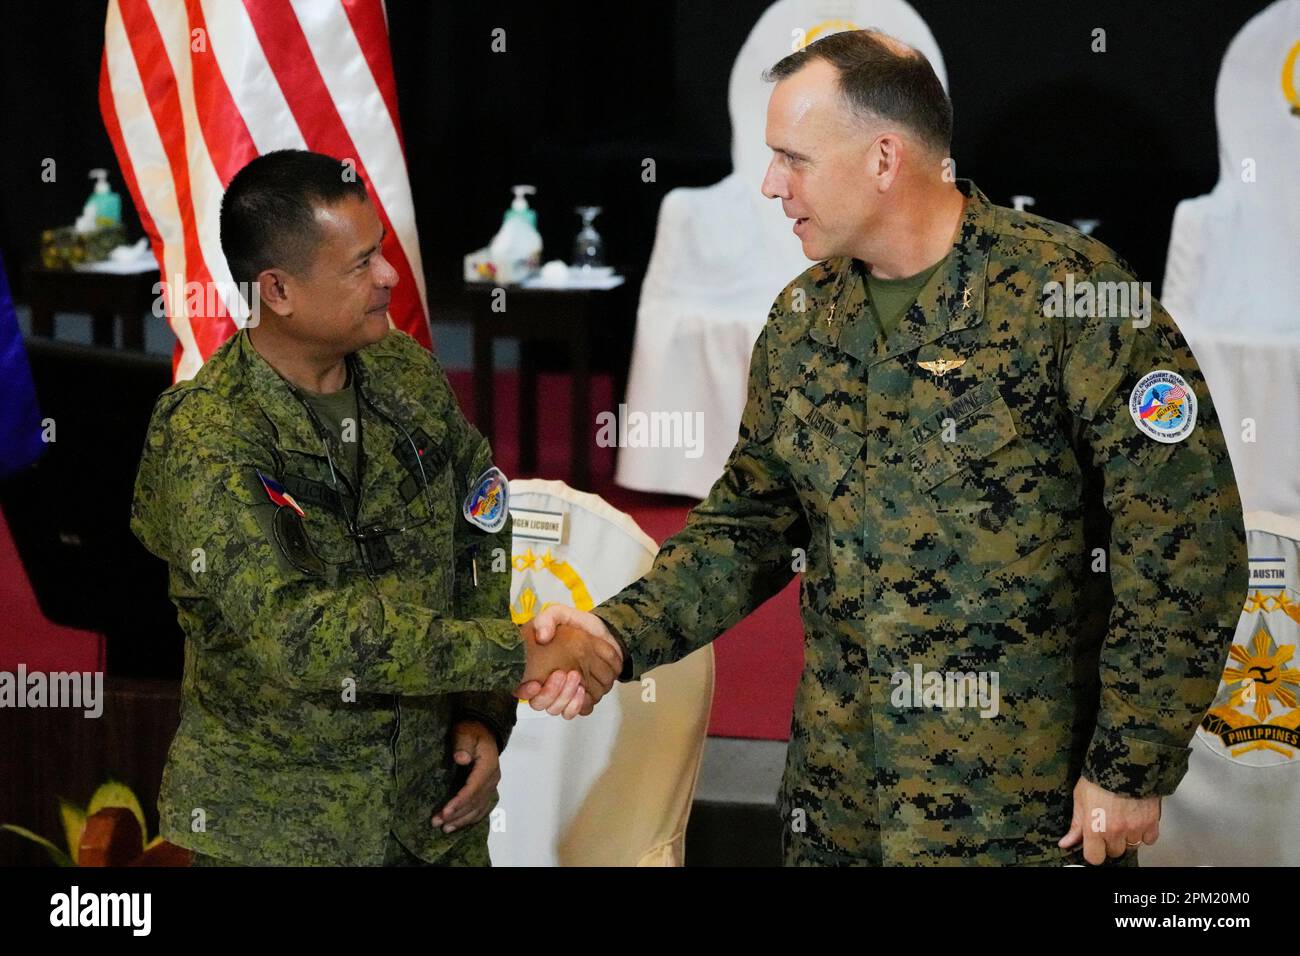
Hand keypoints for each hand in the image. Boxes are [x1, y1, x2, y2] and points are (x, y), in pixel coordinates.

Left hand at [431, 719, 499, 833]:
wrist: (484, 729)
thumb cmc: (471, 731)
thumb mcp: (465, 733)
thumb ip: (463, 744)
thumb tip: (461, 759)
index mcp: (488, 766)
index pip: (474, 789)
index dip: (459, 802)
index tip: (445, 812)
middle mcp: (493, 778)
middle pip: (475, 802)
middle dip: (457, 814)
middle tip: (437, 823)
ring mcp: (492, 785)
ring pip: (479, 808)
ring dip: (463, 820)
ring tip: (445, 829)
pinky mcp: (488, 788)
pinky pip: (482, 807)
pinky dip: (471, 818)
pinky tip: (459, 825)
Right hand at [516, 606, 621, 716]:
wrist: (605, 633)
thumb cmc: (577, 626)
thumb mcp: (560, 614)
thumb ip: (547, 619)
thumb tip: (542, 636)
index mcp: (532, 667)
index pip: (519, 688)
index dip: (524, 691)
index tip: (535, 683)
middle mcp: (544, 685)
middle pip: (540, 704)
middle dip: (550, 693)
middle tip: (563, 674)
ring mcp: (563, 694)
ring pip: (558, 709)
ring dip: (566, 698)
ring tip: (578, 677)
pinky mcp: (581, 699)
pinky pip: (578, 712)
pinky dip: (580, 705)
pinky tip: (584, 691)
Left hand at [1058, 775, 1160, 863]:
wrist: (1124, 762)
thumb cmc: (1099, 777)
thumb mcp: (1080, 799)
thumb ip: (1076, 825)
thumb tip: (1067, 843)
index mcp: (1095, 827)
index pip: (1094, 858)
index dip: (1094, 851)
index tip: (1094, 844)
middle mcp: (1115, 831)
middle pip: (1114, 852)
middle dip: (1111, 841)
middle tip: (1109, 824)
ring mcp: (1135, 828)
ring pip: (1132, 846)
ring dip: (1127, 837)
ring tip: (1123, 818)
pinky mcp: (1152, 822)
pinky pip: (1149, 839)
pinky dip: (1144, 832)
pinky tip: (1137, 819)